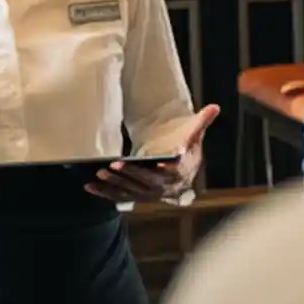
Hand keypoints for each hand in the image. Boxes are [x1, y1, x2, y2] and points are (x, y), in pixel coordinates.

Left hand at [85, 105, 219, 202]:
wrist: (183, 175)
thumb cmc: (187, 152)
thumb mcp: (195, 136)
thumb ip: (202, 121)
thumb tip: (214, 106)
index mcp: (179, 172)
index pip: (172, 171)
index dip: (165, 169)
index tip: (157, 164)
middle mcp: (164, 187)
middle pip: (147, 183)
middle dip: (130, 175)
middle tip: (114, 166)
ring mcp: (149, 193)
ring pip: (131, 191)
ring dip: (114, 185)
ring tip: (99, 174)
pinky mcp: (136, 196)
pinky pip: (119, 197)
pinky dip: (104, 194)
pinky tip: (88, 187)